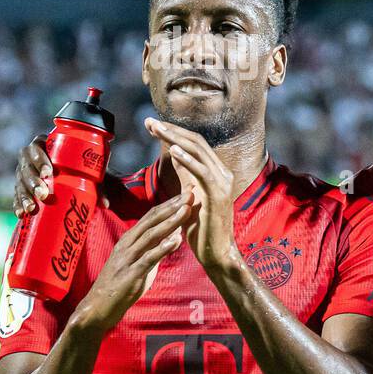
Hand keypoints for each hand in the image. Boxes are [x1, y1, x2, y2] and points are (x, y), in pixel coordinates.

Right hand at [11, 135, 110, 215]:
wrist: (72, 175)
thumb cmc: (81, 169)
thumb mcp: (90, 173)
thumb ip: (99, 186)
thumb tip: (105, 204)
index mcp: (45, 146)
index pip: (38, 148)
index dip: (40, 159)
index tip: (49, 172)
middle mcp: (30, 158)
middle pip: (27, 167)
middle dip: (33, 181)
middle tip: (43, 193)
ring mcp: (24, 172)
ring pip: (20, 182)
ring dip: (25, 195)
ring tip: (32, 207)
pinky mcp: (21, 185)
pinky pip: (17, 194)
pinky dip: (19, 204)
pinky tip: (21, 213)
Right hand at [71, 191, 194, 333]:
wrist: (99, 307)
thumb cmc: (122, 284)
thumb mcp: (142, 261)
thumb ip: (156, 247)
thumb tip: (174, 232)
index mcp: (129, 240)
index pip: (151, 216)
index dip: (169, 204)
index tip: (186, 194)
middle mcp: (127, 245)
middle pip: (151, 221)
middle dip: (172, 207)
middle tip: (190, 194)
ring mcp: (127, 258)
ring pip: (150, 236)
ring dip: (170, 222)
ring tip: (186, 211)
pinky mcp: (130, 274)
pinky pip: (147, 259)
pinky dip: (162, 248)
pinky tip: (176, 241)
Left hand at [144, 119, 238, 277]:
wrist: (215, 251)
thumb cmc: (202, 227)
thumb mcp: (190, 194)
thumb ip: (186, 175)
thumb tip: (175, 155)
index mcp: (215, 172)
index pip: (194, 144)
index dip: (173, 132)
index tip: (152, 125)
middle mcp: (222, 173)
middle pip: (196, 142)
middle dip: (171, 130)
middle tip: (149, 121)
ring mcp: (222, 182)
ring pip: (198, 151)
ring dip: (176, 138)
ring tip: (157, 129)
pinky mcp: (218, 194)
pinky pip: (202, 171)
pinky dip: (188, 159)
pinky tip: (173, 150)